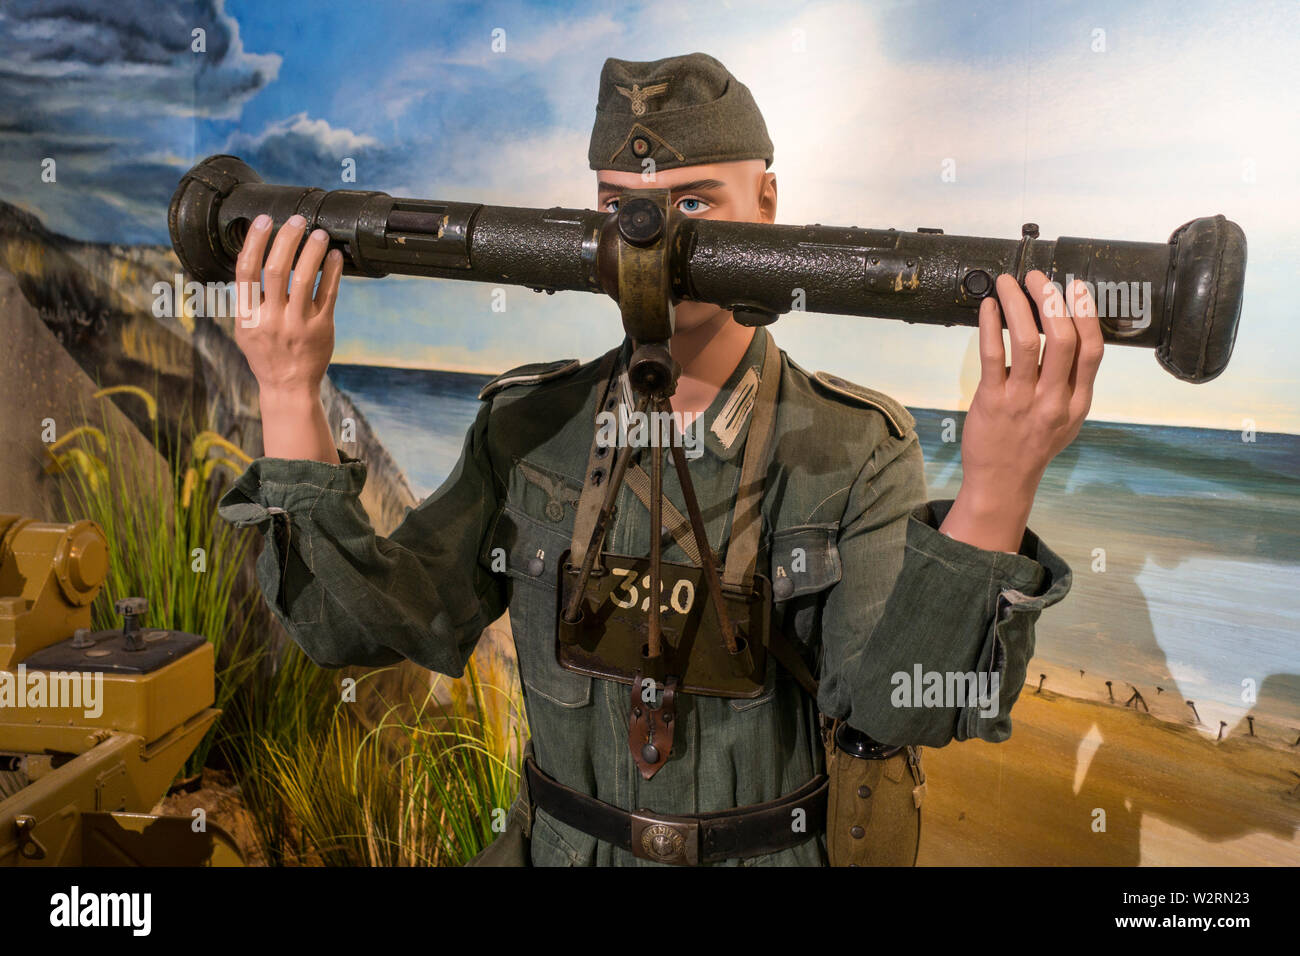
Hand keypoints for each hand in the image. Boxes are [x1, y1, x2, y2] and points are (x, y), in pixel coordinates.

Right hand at [234, 213, 342, 398]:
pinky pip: (328, 294)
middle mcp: (271, 318)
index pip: (246, 270)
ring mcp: (297, 324)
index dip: (254, 241)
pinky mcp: (321, 329)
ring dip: (312, 251)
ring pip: (304, 278)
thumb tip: (251, 259)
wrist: (288, 387)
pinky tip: (335, 256)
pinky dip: (332, 272)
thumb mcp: (245, 329)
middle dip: (286, 239)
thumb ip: (248, 299)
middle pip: (276, 269)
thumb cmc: (266, 353)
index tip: (264, 220)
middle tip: (297, 220)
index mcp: (248, 315)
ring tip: (319, 233)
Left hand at [941, 270, 1103, 551]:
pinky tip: (987, 308)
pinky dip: (990, 326)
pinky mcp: (992, 401)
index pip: (1092, 350)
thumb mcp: (1067, 420)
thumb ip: (1072, 383)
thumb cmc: (1033, 445)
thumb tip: (1071, 335)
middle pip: (1063, 339)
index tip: (1076, 286)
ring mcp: (1022, 400)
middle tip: (1037, 277)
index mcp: (1077, 402)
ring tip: (1009, 283)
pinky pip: (992, 355)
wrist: (1003, 481)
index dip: (1086, 313)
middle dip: (1051, 300)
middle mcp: (1054, 400)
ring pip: (1027, 341)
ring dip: (1018, 305)